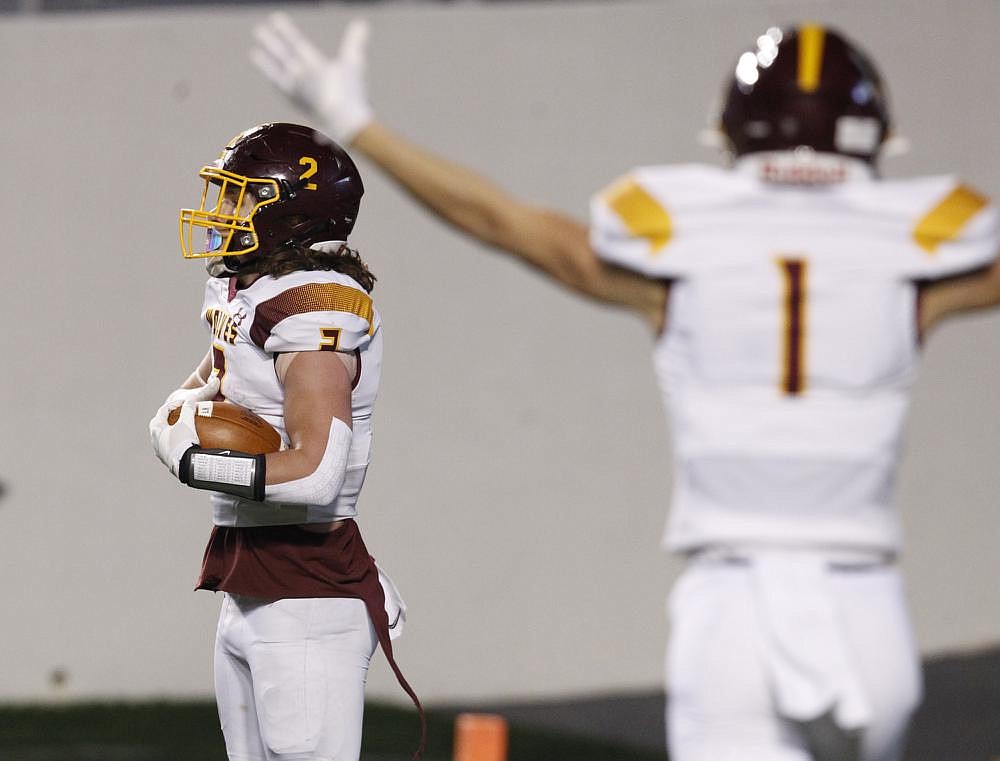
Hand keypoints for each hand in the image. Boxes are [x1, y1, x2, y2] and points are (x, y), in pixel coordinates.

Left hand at [149, 377, 219, 476]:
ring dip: (171, 430)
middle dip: (168, 417)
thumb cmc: (184, 442)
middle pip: (158, 424)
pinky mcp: (167, 459)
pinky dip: (175, 441)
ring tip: (182, 429)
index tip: (185, 403)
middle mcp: (154, 440)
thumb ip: (188, 409)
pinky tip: (185, 443)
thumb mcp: (187, 422)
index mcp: (156, 428)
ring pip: (162, 436)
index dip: (174, 404)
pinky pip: (169, 447)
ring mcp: (160, 451)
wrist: (185, 465)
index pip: (162, 411)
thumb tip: (191, 399)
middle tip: (179, 414)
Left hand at [251, 13, 373, 144]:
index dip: (284, 30)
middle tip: (258, 31)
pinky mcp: (297, 105)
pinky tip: (273, 80)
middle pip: (281, 56)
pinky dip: (275, 82)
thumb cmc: (352, 93)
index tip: (274, 19)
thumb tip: (362, 23)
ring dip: (265, 63)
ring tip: (254, 54)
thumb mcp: (355, 64)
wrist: (344, 124)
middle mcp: (300, 77)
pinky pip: (282, 91)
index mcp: (313, 64)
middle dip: (270, 42)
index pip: (295, 43)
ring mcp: (296, 92)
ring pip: (276, 73)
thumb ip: (355, 42)